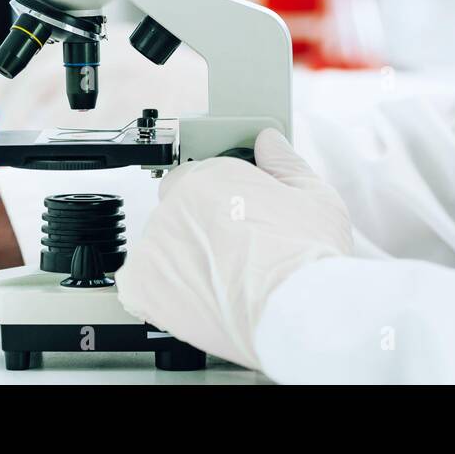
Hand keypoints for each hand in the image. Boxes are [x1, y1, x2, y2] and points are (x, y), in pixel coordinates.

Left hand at [115, 129, 351, 369]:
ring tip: (224, 281)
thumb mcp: (313, 196)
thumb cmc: (307, 255)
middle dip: (200, 227)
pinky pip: (141, 283)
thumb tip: (269, 142)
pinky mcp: (144, 284)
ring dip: (183, 260)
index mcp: (212, 176)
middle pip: (178, 211)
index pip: (199, 176)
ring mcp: (157, 244)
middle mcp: (178, 203)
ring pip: (163, 248)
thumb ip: (284, 163)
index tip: (234, 215)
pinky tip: (198, 298)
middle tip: (234, 251)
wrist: (297, 311)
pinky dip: (163, 291)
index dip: (219, 197)